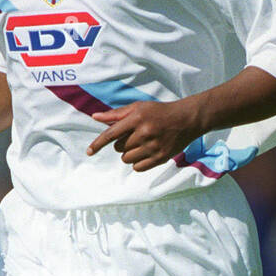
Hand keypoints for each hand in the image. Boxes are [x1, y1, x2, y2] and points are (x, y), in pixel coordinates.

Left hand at [86, 98, 203, 171]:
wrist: (186, 119)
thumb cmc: (159, 112)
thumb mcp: (139, 108)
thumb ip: (116, 114)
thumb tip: (95, 117)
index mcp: (137, 118)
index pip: (111, 134)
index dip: (98, 144)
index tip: (89, 152)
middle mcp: (145, 132)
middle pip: (119, 148)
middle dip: (122, 144)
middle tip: (135, 136)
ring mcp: (153, 146)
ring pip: (127, 159)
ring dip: (129, 154)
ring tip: (141, 144)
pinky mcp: (161, 157)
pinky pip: (138, 168)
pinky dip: (138, 163)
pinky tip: (146, 153)